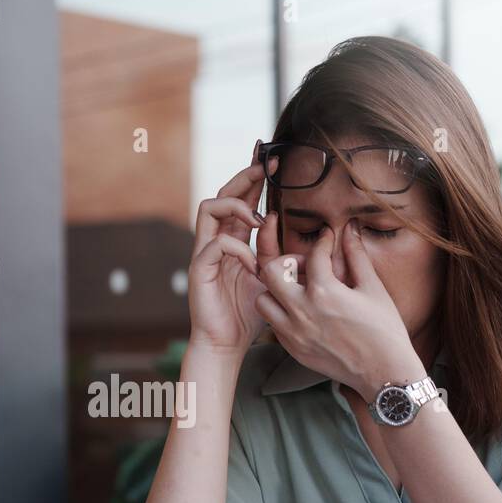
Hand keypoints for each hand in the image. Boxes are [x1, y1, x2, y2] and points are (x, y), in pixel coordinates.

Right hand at [187, 142, 281, 355]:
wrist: (226, 343)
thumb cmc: (248, 314)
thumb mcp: (272, 280)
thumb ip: (280, 258)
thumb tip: (302, 243)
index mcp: (234, 240)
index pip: (242, 199)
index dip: (254, 177)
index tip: (272, 158)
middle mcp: (216, 240)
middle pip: (224, 194)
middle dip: (245, 177)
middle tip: (266, 165)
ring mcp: (205, 252)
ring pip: (210, 207)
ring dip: (237, 206)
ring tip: (259, 220)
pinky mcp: (199, 268)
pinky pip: (215, 243)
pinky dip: (238, 248)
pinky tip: (253, 264)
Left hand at [256, 220, 424, 400]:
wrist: (383, 372)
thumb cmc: (384, 330)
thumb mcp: (373, 289)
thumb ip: (357, 256)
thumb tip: (351, 228)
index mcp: (325, 292)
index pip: (314, 254)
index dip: (324, 241)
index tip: (329, 238)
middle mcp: (302, 311)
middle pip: (270, 272)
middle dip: (287, 261)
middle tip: (306, 265)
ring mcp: (293, 332)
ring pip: (263, 300)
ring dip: (276, 290)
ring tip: (298, 290)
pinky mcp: (292, 349)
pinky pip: (273, 324)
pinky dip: (281, 313)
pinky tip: (302, 311)